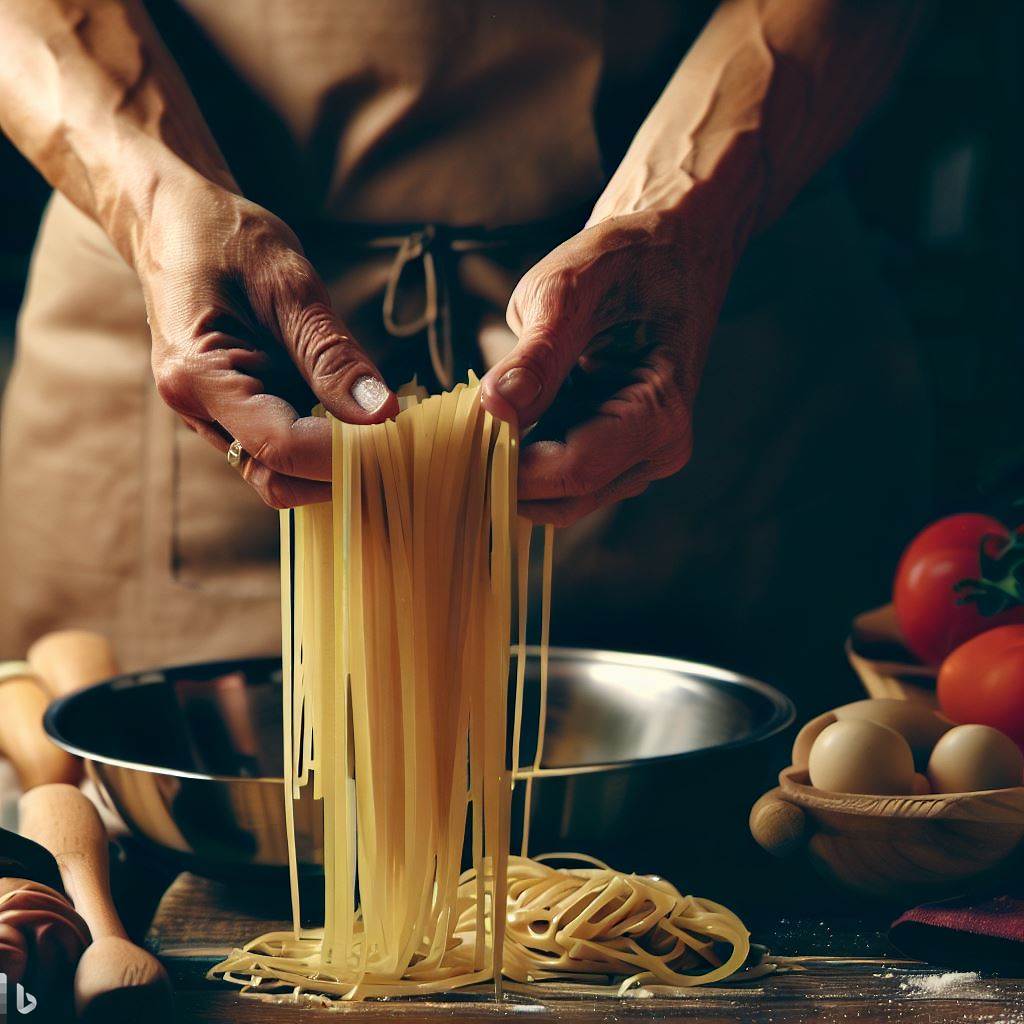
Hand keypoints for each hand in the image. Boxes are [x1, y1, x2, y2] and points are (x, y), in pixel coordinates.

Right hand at [139, 183, 397, 507]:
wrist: (181, 222)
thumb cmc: (230, 240)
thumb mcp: (290, 285)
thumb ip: (332, 354)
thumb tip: (381, 412)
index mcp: (199, 375)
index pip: (281, 446)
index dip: (345, 453)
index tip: (400, 435)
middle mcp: (198, 409)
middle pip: (278, 477)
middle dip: (342, 470)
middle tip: (401, 439)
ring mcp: (211, 418)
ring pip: (279, 475)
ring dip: (333, 465)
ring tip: (382, 428)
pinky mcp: (233, 415)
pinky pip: (279, 450)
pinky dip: (322, 446)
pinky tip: (357, 420)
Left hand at [481, 208, 735, 525]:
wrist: (664, 252)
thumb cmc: (623, 262)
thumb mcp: (568, 292)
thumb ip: (536, 354)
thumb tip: (495, 405)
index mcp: (659, 412)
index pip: (575, 471)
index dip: (511, 467)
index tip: (459, 442)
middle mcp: (658, 448)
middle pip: (566, 497)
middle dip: (506, 476)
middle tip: (453, 438)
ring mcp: (639, 457)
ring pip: (561, 497)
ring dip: (513, 471)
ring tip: (475, 425)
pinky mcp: (617, 453)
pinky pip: (562, 478)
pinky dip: (525, 460)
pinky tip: (499, 424)